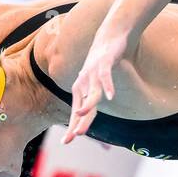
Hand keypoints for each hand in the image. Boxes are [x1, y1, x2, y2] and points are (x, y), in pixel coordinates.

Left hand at [63, 29, 127, 143]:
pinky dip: (108, 86)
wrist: (110, 34)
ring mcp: (94, 72)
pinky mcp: (105, 62)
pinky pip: (105, 76)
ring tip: (82, 116)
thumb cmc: (102, 60)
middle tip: (73, 136)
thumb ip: (91, 96)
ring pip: (91, 92)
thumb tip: (86, 112)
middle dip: (77, 121)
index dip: (73, 126)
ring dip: (87, 104)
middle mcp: (84, 81)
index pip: (77, 112)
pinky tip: (110, 96)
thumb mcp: (94, 80)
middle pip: (82, 105)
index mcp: (81, 88)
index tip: (67, 142)